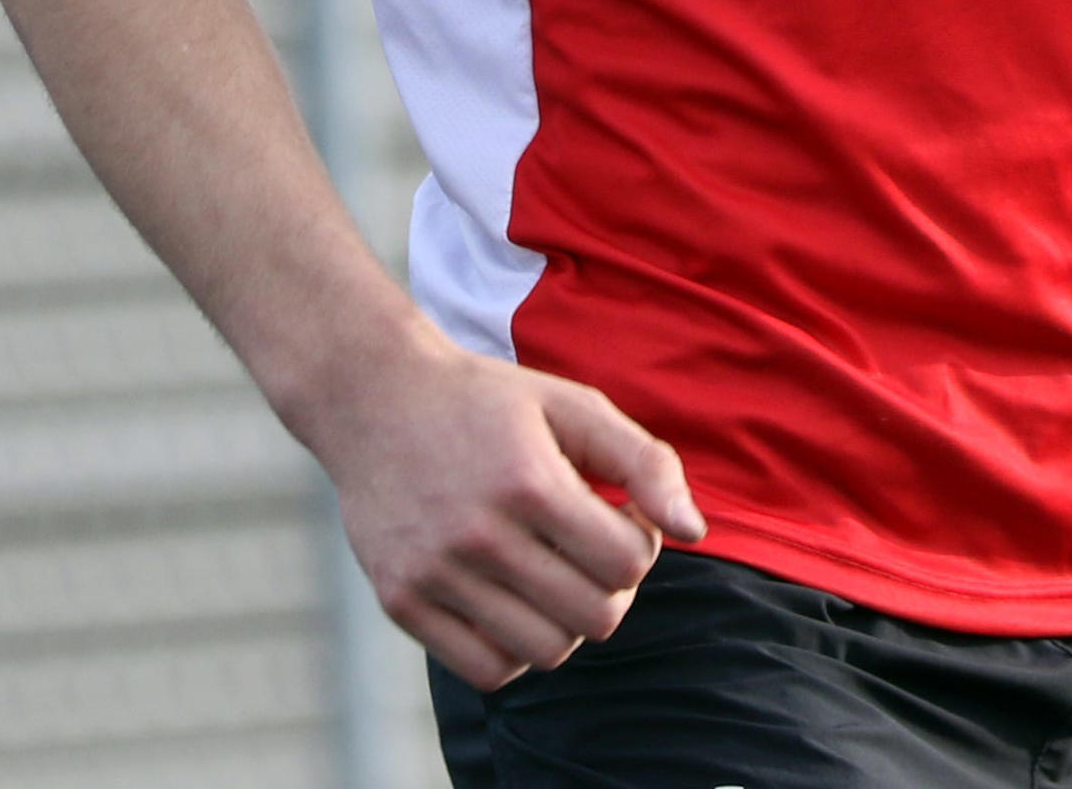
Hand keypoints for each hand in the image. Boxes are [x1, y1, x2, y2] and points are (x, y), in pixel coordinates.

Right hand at [301, 325, 705, 689]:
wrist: (376, 401)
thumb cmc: (491, 403)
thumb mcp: (575, 407)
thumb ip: (646, 463)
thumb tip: (695, 532)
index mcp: (528, 482)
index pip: (627, 563)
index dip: (642, 544)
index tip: (621, 517)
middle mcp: (477, 536)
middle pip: (594, 616)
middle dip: (614, 588)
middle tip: (594, 550)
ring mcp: (434, 576)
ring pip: (545, 651)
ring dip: (570, 621)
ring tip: (558, 574)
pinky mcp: (400, 604)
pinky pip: (486, 670)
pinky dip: (519, 650)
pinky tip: (519, 602)